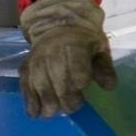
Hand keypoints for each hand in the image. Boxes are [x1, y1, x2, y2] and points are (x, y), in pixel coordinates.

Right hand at [18, 0, 117, 117]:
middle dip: (66, 100)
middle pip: (58, 83)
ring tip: (54, 111)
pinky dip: (30, 102)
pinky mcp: (25, 68)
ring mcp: (36, 61)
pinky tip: (36, 112)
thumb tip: (110, 86)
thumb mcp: (99, 48)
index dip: (79, 86)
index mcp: (75, 46)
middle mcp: (52, 53)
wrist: (58, 24)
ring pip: (40, 87)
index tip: (82, 93)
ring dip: (47, 104)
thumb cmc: (83, 40)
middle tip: (72, 106)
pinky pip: (25, 87)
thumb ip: (104, 68)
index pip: (77, 74)